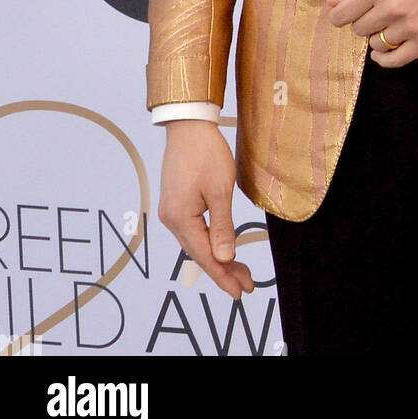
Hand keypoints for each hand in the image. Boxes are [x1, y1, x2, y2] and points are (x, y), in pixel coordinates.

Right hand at [158, 121, 254, 299]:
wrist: (189, 126)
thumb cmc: (206, 153)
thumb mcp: (220, 190)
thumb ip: (222, 227)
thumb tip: (224, 257)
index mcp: (180, 219)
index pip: (205, 257)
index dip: (223, 276)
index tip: (241, 292)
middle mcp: (170, 219)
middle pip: (200, 253)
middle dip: (224, 270)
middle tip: (247, 284)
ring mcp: (170, 211)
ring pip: (196, 243)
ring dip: (218, 257)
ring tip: (240, 270)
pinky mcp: (175, 203)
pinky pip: (193, 231)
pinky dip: (209, 242)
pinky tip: (221, 248)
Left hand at [325, 0, 417, 66]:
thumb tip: (330, 2)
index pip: (342, 15)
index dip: (341, 16)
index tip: (346, 16)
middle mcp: (391, 8)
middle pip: (358, 29)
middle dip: (364, 22)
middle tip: (378, 12)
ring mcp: (409, 27)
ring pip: (375, 44)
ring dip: (378, 36)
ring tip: (391, 23)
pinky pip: (394, 60)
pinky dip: (384, 59)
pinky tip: (382, 53)